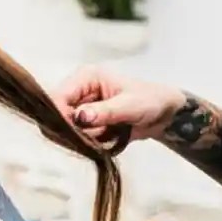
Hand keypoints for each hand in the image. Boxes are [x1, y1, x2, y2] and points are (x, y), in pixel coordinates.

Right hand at [51, 66, 185, 150]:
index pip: (58, 96)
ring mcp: (81, 109)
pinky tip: (109, 138)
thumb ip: (104, 112)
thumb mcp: (130, 106)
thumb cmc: (150, 101)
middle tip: (99, 135)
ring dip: (87, 138)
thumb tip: (80, 117)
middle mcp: (79, 92)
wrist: (163, 114)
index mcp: (86, 77)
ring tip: (111, 133)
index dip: (60, 115)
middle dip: (76, 130)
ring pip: (68, 130)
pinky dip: (92, 143)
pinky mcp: (86, 124)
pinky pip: (79, 139)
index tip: (75, 131)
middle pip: (58, 116)